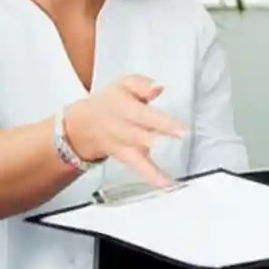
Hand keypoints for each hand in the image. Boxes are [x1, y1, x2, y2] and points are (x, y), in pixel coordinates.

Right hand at [63, 75, 184, 187]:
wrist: (85, 124)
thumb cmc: (111, 103)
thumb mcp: (123, 85)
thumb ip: (141, 85)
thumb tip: (157, 87)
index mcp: (122, 107)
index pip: (142, 114)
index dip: (160, 120)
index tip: (179, 126)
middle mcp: (121, 128)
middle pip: (140, 134)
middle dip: (161, 137)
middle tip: (183, 137)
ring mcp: (123, 146)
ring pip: (137, 156)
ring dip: (154, 166)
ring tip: (171, 175)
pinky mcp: (126, 157)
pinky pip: (138, 168)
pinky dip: (152, 177)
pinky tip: (166, 183)